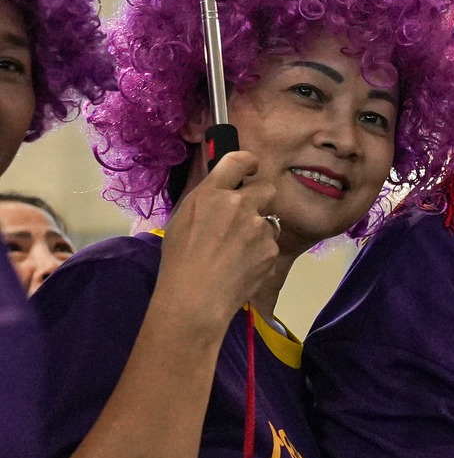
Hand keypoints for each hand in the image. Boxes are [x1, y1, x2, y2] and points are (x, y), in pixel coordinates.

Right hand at [154, 151, 277, 336]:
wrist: (195, 297)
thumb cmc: (178, 261)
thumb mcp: (182, 220)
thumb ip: (206, 200)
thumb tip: (220, 190)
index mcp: (211, 194)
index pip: (238, 160)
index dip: (249, 162)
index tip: (251, 168)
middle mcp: (239, 204)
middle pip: (266, 188)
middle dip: (260, 199)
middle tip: (246, 217)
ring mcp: (258, 227)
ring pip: (268, 221)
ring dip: (257, 232)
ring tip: (235, 252)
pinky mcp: (271, 249)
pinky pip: (269, 245)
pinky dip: (260, 253)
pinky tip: (241, 267)